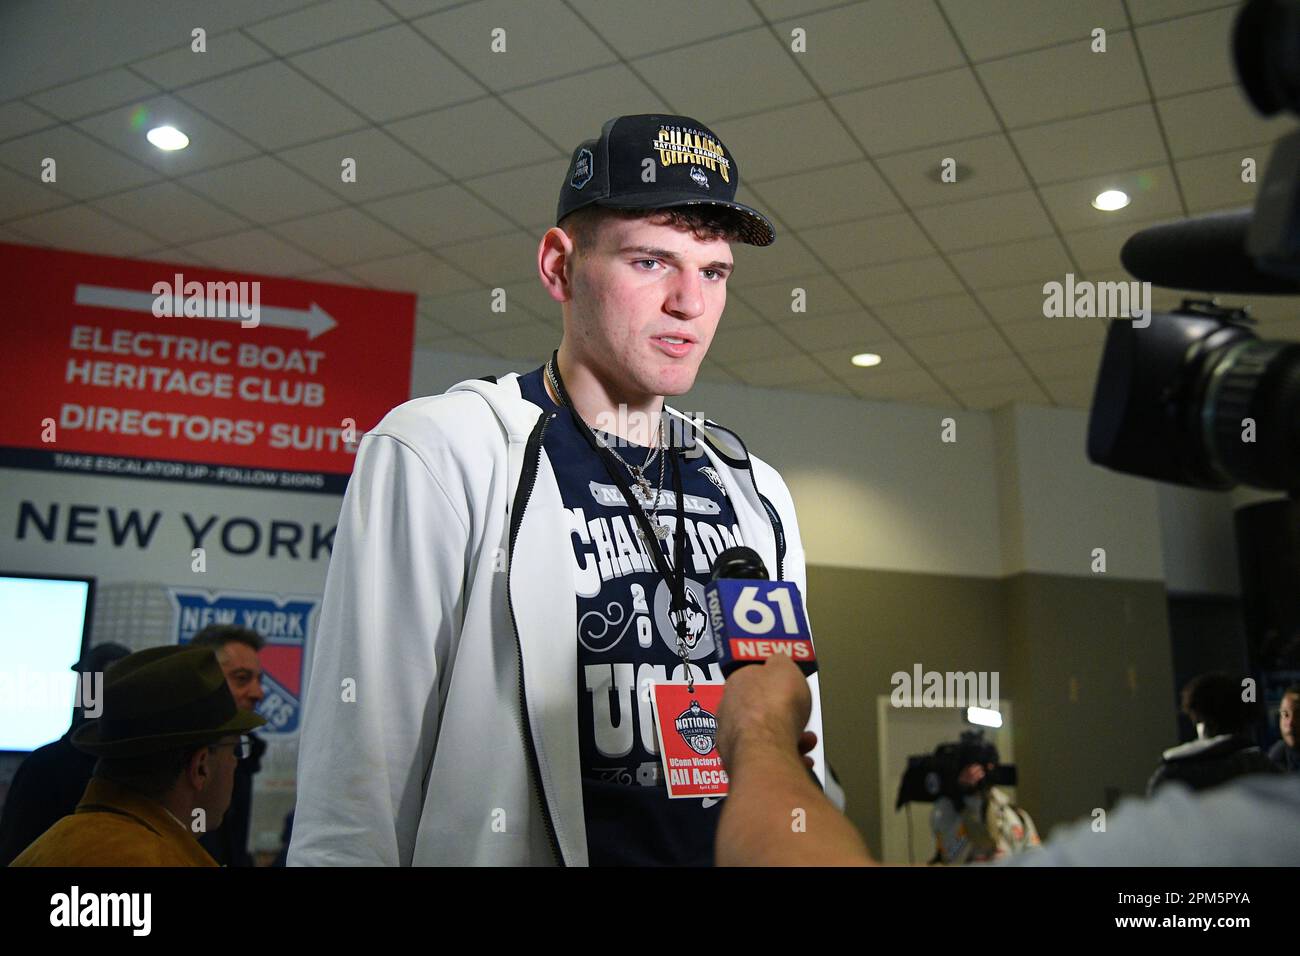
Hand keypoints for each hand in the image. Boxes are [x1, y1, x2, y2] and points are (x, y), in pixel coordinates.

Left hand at [717, 654, 812, 768]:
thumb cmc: (773, 709)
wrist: (767, 751)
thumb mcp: (785, 667)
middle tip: (800, 717)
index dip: (773, 684)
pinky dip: (785, 759)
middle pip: (759, 711)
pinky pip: (766, 760)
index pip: (751, 679)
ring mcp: (732, 739)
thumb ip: (780, 663)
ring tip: (805, 741)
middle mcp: (728, 712)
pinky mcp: (740, 764)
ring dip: (788, 739)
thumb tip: (778, 660)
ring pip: (764, 738)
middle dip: (783, 715)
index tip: (786, 688)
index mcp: (736, 684)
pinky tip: (800, 759)